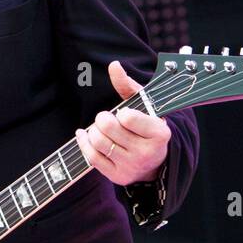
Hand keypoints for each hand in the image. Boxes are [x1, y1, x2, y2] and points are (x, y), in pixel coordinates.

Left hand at [75, 60, 170, 185]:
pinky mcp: (118, 176)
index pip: (128, 117)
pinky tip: (84, 134)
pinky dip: (83, 142)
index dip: (121, 113)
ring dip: (93, 130)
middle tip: (106, 118)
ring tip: (100, 128)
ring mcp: (132, 166)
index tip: (124, 114)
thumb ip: (128, 85)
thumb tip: (113, 66)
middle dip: (102, 118)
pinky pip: (92, 157)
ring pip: (98, 142)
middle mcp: (147, 152)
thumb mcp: (144, 105)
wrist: (155, 162)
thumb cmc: (147, 127)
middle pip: (108, 128)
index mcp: (159, 133)